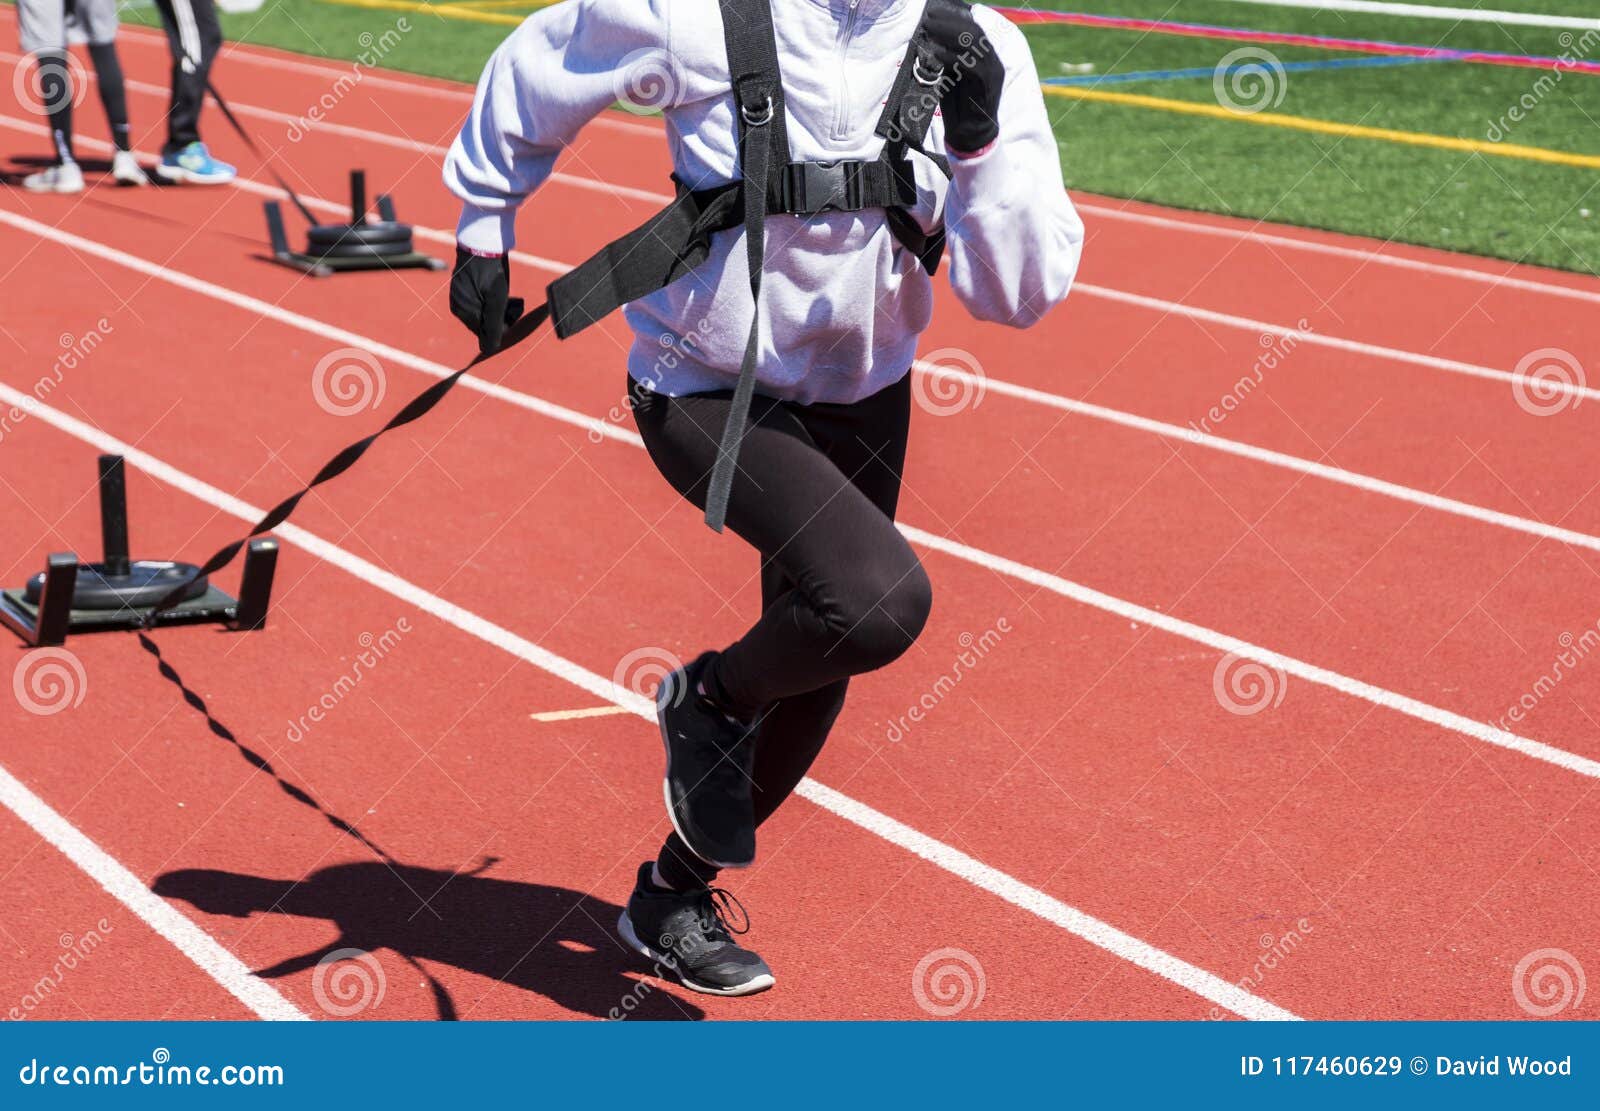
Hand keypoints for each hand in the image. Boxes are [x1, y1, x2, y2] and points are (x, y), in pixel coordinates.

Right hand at [450, 247, 522, 354]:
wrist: (485, 239)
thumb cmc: (491, 270)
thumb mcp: (496, 300)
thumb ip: (493, 325)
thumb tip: (488, 351)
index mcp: (463, 310)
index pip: (485, 332)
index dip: (503, 326)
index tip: (514, 311)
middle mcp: (459, 305)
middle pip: (486, 323)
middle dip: (504, 317)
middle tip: (517, 302)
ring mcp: (462, 295)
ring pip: (488, 313)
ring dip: (503, 309)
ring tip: (515, 298)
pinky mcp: (469, 287)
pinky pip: (485, 302)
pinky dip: (497, 300)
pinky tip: (507, 293)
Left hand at [922, 0, 1004, 154]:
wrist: (970, 134)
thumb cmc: (958, 105)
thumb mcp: (950, 74)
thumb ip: (947, 57)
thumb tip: (932, 38)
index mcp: (986, 56)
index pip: (973, 29)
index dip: (954, 18)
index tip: (933, 12)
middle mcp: (993, 60)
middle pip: (974, 31)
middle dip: (949, 22)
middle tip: (928, 18)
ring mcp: (993, 71)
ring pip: (974, 43)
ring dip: (948, 34)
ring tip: (928, 30)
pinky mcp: (988, 84)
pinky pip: (970, 65)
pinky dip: (951, 56)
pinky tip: (935, 52)